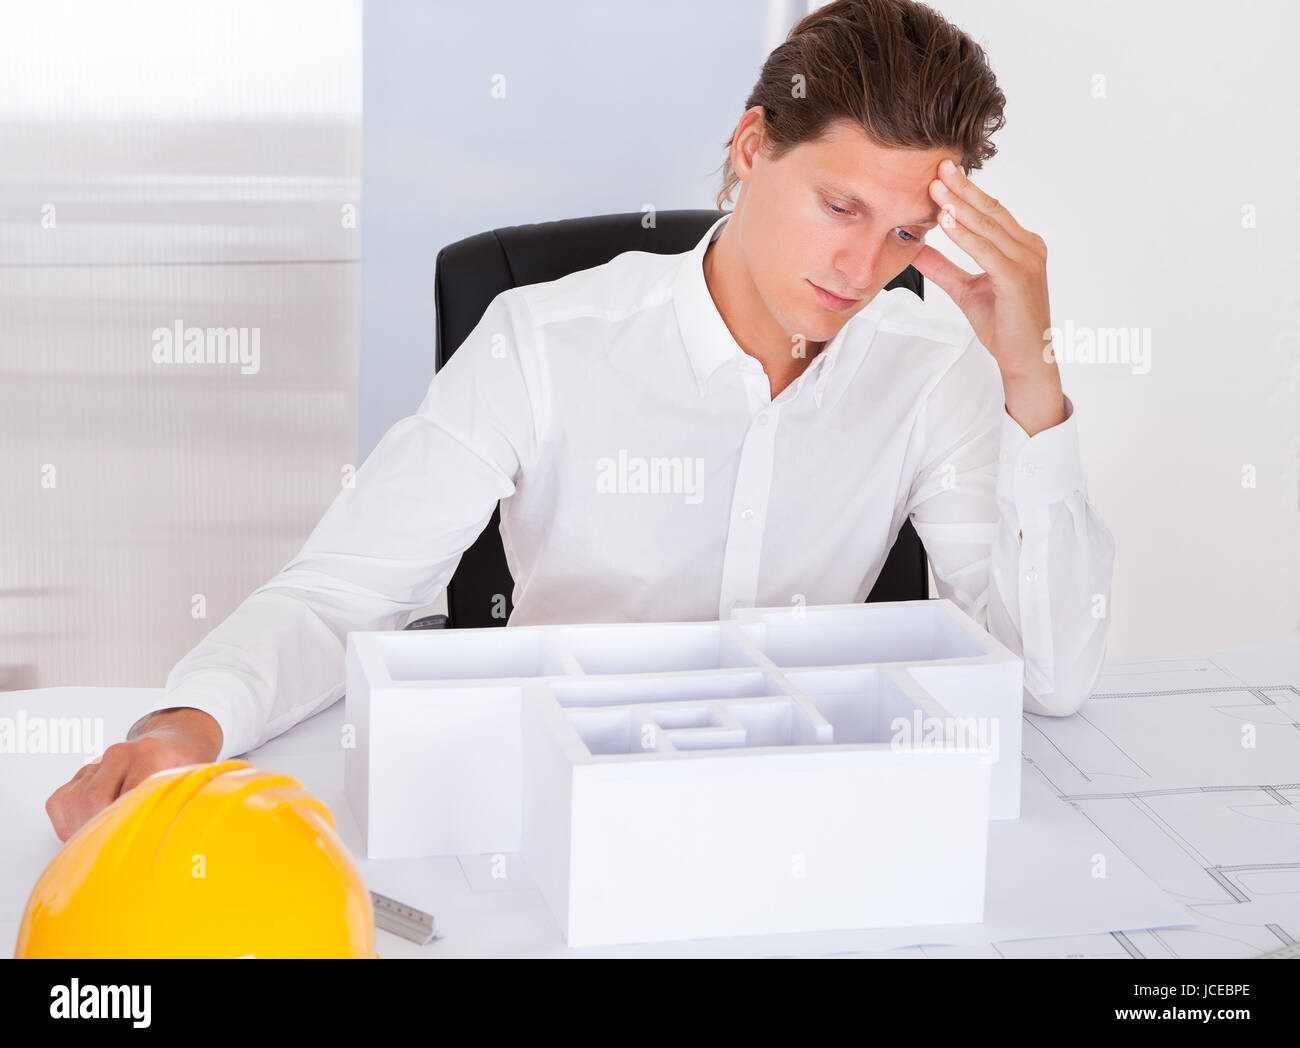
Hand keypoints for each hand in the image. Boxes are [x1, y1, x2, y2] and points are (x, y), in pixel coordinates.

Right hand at [45, 707, 222, 841]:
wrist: (174, 740)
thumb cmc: (183, 767)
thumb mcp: (194, 781)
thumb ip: (188, 803)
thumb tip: (179, 843)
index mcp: (153, 753)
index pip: (129, 795)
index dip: (127, 825)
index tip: (135, 847)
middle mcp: (120, 753)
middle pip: (93, 800)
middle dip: (102, 830)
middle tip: (118, 849)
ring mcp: (98, 761)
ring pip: (76, 802)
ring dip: (86, 828)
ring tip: (109, 839)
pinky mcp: (81, 772)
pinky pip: (62, 803)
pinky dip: (71, 823)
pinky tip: (95, 826)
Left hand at [910, 159, 1053, 383]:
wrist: (1024, 358)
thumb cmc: (1003, 324)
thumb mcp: (965, 290)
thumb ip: (943, 268)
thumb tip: (917, 249)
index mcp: (1020, 245)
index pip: (990, 211)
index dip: (965, 191)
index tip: (941, 173)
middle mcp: (1028, 247)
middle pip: (990, 210)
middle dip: (962, 188)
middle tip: (937, 166)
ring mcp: (1026, 261)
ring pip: (988, 227)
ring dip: (959, 205)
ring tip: (935, 187)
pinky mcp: (1018, 279)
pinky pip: (988, 251)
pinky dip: (965, 235)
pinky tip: (946, 221)